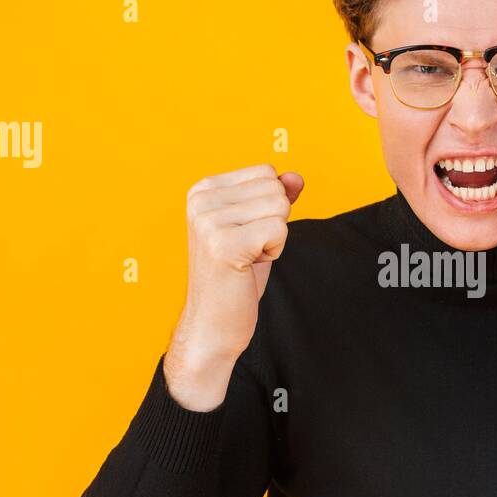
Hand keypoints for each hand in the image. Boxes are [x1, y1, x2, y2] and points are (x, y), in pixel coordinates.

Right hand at [165, 164, 304, 409]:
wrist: (212, 324)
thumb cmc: (235, 277)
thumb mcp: (256, 228)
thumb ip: (274, 198)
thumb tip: (296, 177)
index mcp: (202, 189)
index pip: (266, 173)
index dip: (269, 207)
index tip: (246, 234)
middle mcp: (201, 200)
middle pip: (275, 188)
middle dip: (274, 222)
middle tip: (247, 250)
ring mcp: (209, 221)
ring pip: (280, 207)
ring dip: (274, 238)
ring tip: (247, 258)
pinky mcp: (224, 244)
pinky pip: (279, 230)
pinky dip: (275, 252)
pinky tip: (249, 267)